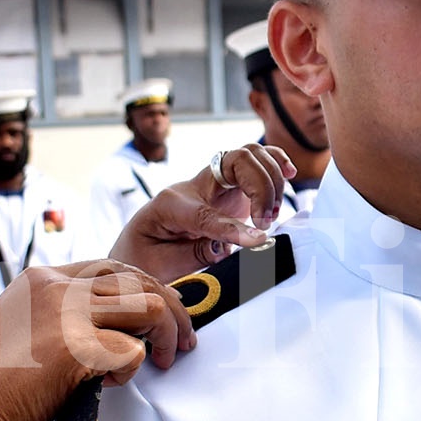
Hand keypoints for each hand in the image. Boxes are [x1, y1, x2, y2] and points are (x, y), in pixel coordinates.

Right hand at [0, 262, 194, 420]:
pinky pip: (134, 350)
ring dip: (166, 335)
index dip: (146, 288)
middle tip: (183, 341)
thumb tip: (113, 325)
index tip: (164, 312)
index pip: (111, 267)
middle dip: (172, 310)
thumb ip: (60, 315)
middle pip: (139, 280)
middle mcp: (56, 288)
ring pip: (149, 306)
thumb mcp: (23, 329)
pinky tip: (111, 383)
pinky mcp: (78, 348)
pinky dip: (132, 369)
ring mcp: (67, 314)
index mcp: (41, 279)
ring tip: (163, 360)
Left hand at [110, 144, 295, 282]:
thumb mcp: (165, 266)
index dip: (233, 226)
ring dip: (270, 178)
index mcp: (170, 205)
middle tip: (265, 223)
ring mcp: (210, 183)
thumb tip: (238, 244)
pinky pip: (253, 162)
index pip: (207, 211)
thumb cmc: (146, 259)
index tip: (259, 238)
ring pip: (248, 154)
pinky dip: (273, 162)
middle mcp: (191, 186)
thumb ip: (202, 254)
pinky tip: (288, 173)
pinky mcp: (225, 188)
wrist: (132, 250)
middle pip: (236, 161)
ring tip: (273, 212)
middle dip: (262, 188)